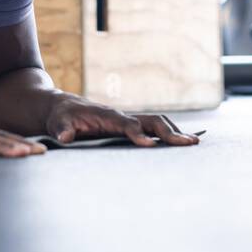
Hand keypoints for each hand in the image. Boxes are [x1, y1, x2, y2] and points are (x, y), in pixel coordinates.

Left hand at [45, 94, 200, 147]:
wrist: (62, 106)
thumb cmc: (61, 116)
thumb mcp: (57, 123)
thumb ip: (63, 129)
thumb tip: (67, 136)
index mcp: (107, 115)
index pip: (127, 124)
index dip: (138, 134)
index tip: (151, 145)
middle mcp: (122, 115)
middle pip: (151, 121)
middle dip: (169, 132)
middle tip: (189, 143)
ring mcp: (127, 120)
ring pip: (156, 122)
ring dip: (174, 132)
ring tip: (193, 143)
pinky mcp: (129, 126)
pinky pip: (153, 128)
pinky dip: (169, 133)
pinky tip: (183, 141)